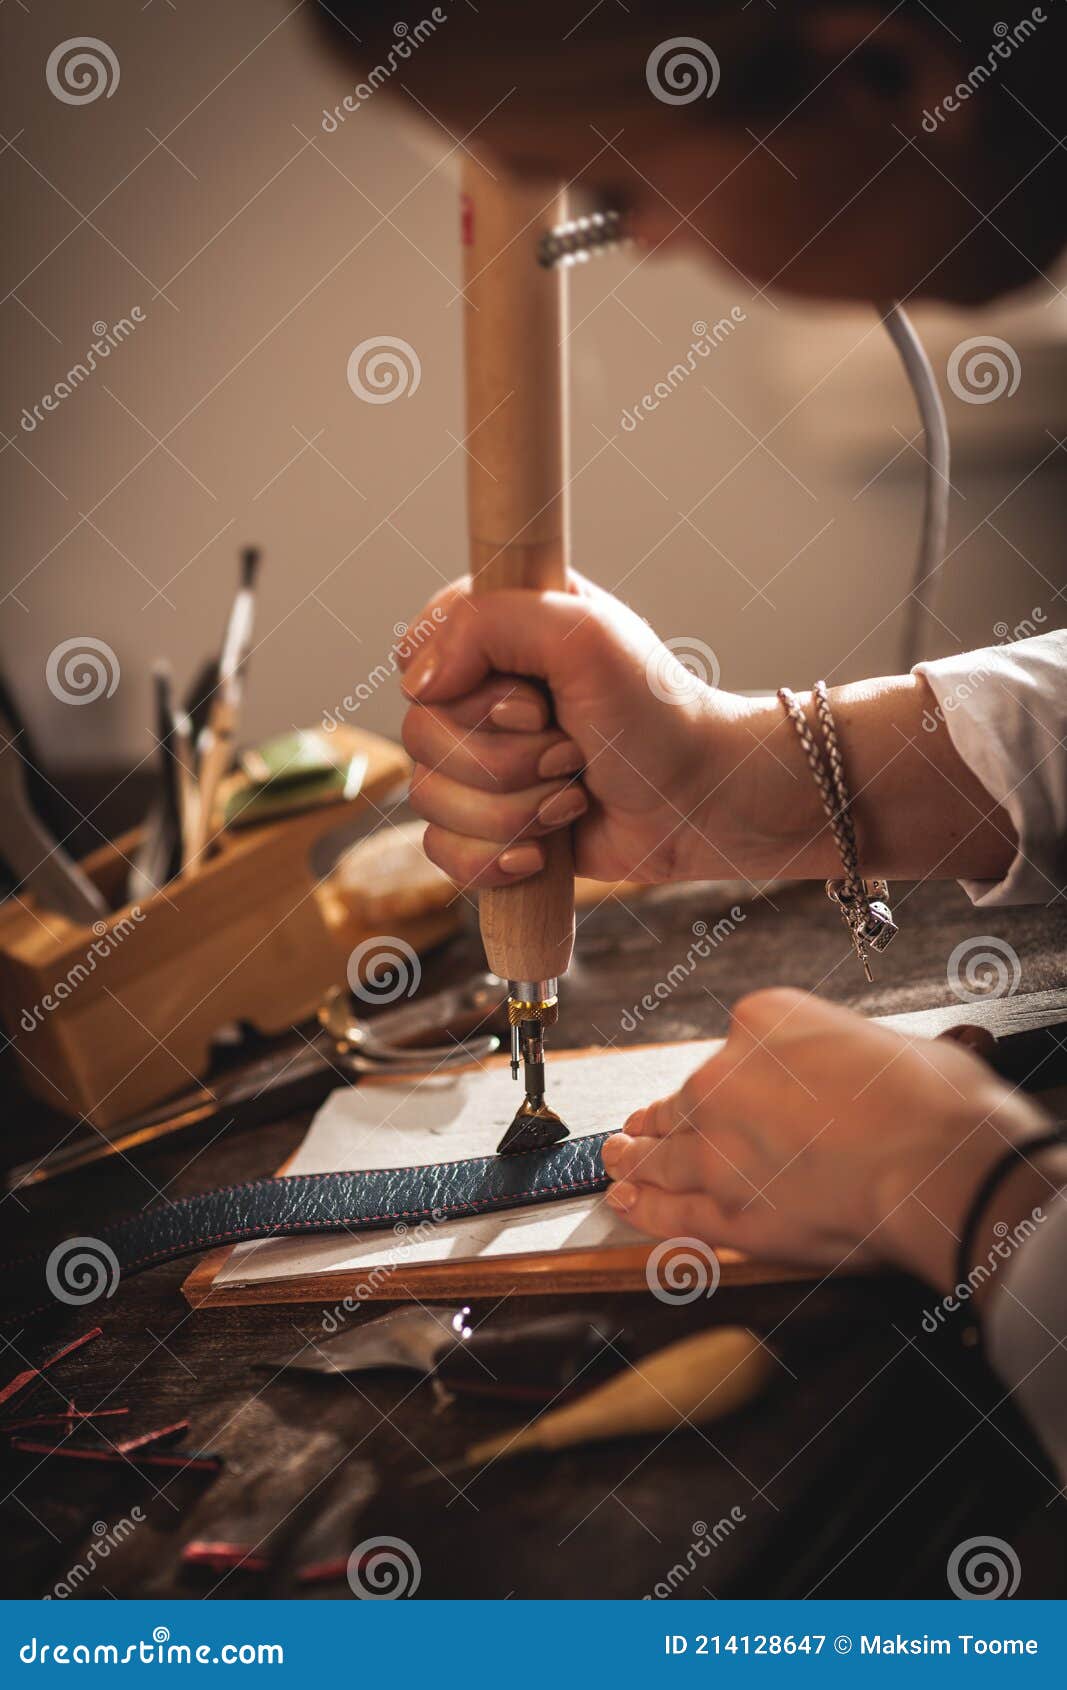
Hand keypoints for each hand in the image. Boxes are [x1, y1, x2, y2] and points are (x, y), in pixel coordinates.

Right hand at [399, 574, 1014, 894]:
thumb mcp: (583, 635)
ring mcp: (480, 761)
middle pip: (420, 735)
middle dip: (504, 761)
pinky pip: (440, 851)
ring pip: (428, 799)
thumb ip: (488, 623)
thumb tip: (417, 684)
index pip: (419, 655)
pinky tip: (541, 853)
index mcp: (496, 629)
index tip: (534, 704)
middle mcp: (479, 691)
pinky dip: (492, 860)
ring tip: (572, 797)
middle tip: (570, 754)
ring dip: (512, 812)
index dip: (468, 692)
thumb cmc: (656, 714)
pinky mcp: (488, 824)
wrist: (702, 804)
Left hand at [602, 988, 1047, 1291]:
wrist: (937, 1161)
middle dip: (661, 1115)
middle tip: (642, 1123)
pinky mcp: (723, 1212)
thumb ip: (844, 1056)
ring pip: (660, 1154)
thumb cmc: (931, 1099)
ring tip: (618, 1158)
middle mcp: (721, 1078)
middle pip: (682, 1100)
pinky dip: (646, 1208)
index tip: (737, 1088)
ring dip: (634, 1157)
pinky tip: (628, 1202)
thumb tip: (859, 1075)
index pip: (733, 1044)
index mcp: (761, 1019)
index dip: (737, 1074)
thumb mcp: (884, 1042)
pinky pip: (671, 1212)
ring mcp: (715, 1149)